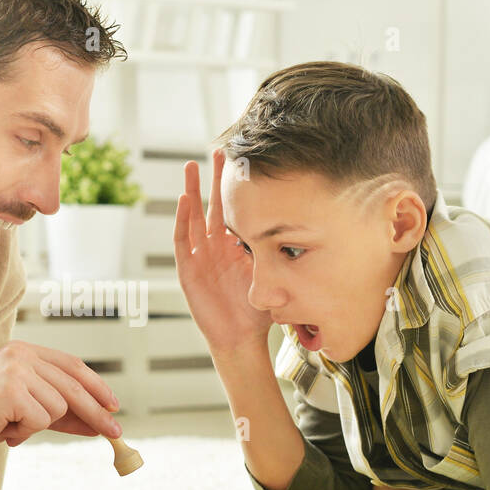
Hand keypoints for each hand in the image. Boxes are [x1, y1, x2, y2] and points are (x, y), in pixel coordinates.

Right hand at [0, 340, 119, 460]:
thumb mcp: (21, 411)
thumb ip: (57, 412)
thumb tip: (97, 423)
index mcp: (23, 351)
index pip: (71, 365)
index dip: (96, 386)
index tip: (113, 405)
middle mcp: (21, 354)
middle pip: (73, 386)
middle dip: (97, 412)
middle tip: (116, 433)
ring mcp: (16, 370)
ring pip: (58, 407)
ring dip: (38, 426)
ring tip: (8, 427)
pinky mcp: (11, 390)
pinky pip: (42, 420)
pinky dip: (24, 433)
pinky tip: (1, 431)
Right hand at [173, 148, 273, 355]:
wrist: (240, 339)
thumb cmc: (257, 313)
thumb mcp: (273, 277)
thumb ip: (280, 256)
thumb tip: (306, 231)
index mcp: (237, 248)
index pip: (236, 212)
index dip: (239, 190)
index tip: (247, 165)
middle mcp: (217, 249)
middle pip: (215, 206)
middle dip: (217, 180)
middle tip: (221, 151)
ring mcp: (201, 257)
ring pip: (194, 217)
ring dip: (193, 192)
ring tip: (192, 166)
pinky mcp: (188, 270)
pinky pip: (184, 241)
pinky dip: (183, 220)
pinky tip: (185, 199)